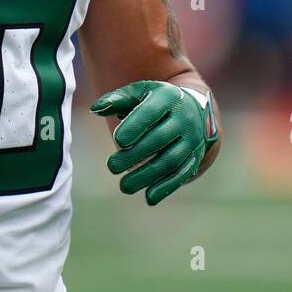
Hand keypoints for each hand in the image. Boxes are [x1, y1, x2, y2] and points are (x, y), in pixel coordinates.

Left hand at [90, 80, 215, 205]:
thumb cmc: (154, 101)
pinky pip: (182, 174)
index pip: (152, 111)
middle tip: (112, 167)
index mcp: (168, 97)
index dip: (135, 126)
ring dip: (148, 175)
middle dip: (135, 155)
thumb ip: (117, 100)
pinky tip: (149, 198)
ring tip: (124, 186)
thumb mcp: (139, 93)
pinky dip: (166, 187)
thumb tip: (96, 109)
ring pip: (171, 160)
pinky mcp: (195, 157)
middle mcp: (184, 118)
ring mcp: (192, 139)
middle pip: (160, 139)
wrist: (191, 109)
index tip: (118, 140)